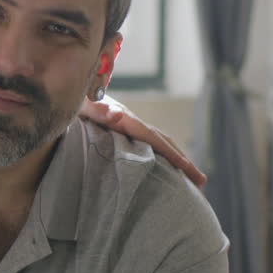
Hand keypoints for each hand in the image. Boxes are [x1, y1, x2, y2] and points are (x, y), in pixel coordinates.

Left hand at [79, 94, 206, 187]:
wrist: (70, 91)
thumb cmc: (75, 102)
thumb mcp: (83, 105)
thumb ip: (97, 109)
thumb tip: (117, 115)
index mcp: (124, 119)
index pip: (152, 138)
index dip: (170, 152)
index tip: (186, 166)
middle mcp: (132, 122)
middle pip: (163, 142)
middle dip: (183, 161)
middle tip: (201, 181)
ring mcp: (129, 127)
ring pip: (159, 144)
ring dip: (176, 160)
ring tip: (192, 180)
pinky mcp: (124, 133)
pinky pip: (148, 146)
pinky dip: (162, 157)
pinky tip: (166, 171)